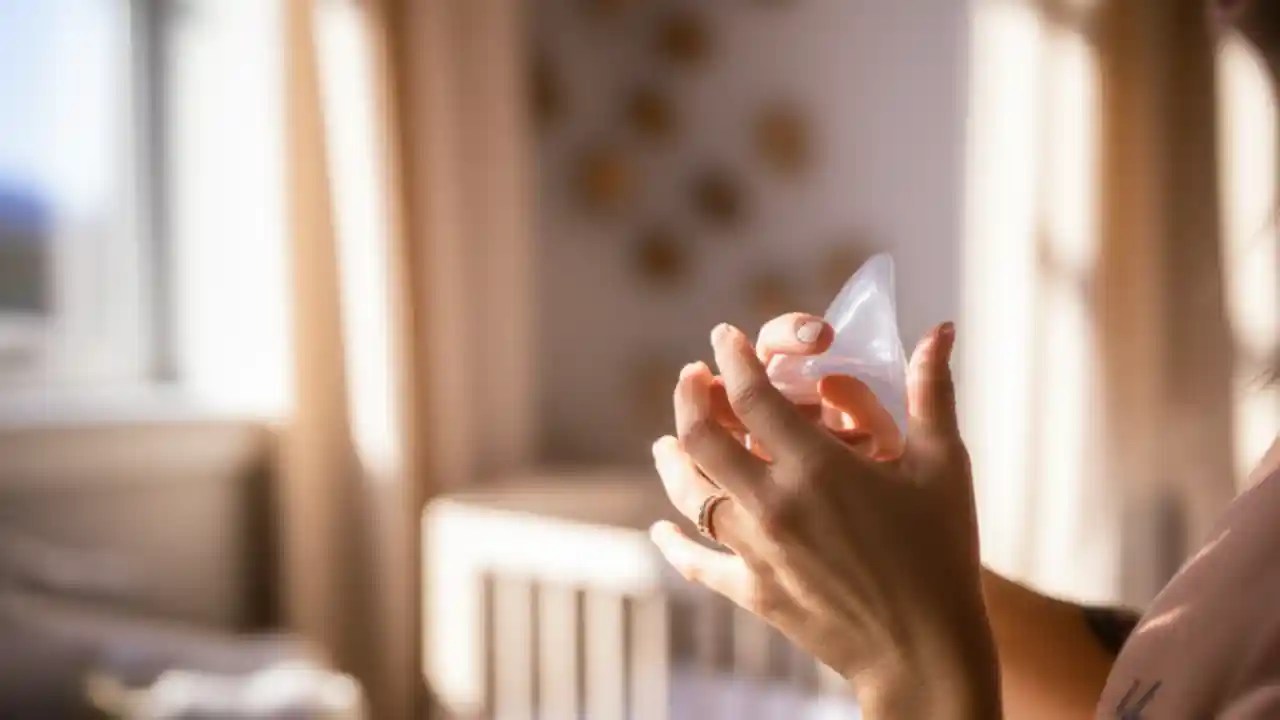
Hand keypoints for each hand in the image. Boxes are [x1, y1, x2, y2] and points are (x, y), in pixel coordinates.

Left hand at [650, 320, 999, 718]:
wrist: (926, 650)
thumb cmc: (941, 552)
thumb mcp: (943, 466)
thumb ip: (932, 391)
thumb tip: (940, 328)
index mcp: (816, 466)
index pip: (752, 395)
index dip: (733, 357)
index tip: (724, 337)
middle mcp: (773, 504)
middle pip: (701, 437)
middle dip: (689, 397)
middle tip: (692, 376)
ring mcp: (756, 550)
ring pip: (688, 493)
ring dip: (672, 459)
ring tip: (667, 440)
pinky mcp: (751, 591)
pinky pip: (696, 561)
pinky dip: (673, 542)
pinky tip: (660, 530)